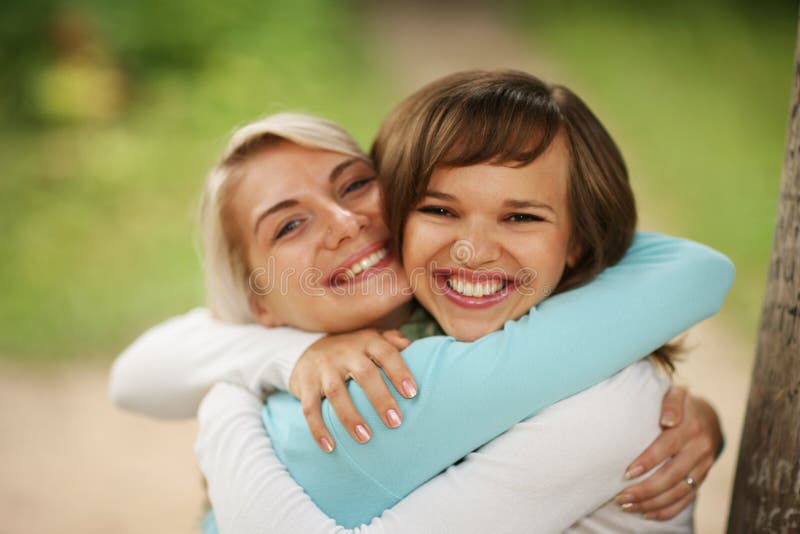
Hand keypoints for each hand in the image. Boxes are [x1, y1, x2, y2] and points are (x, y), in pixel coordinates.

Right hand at [288, 329, 416, 452]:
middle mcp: (345, 351)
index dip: (400, 371)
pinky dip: (318, 429)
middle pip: (365, 373)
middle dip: (380, 399)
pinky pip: (310, 407)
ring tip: (365, 438)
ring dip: (350, 417)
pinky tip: (329, 447)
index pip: (386, 353)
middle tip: (395, 423)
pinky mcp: (305, 382)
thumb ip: (392, 340)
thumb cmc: (352, 350)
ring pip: (336, 391)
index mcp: (366, 341)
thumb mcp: (371, 338)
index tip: (412, 393)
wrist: (307, 348)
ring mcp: (323, 367)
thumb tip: (412, 347)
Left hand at [615, 385, 721, 519]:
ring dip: (652, 503)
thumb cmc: (682, 404)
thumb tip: (667, 420)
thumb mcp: (676, 393)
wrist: (710, 417)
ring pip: (679, 492)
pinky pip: (686, 499)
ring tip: (627, 506)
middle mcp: (699, 450)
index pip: (666, 448)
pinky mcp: (702, 478)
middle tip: (621, 497)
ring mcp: (703, 467)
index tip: (627, 473)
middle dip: (645, 489)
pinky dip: (667, 510)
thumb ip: (670, 403)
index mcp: (691, 428)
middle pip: (672, 475)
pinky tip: (647, 513)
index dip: (647, 462)